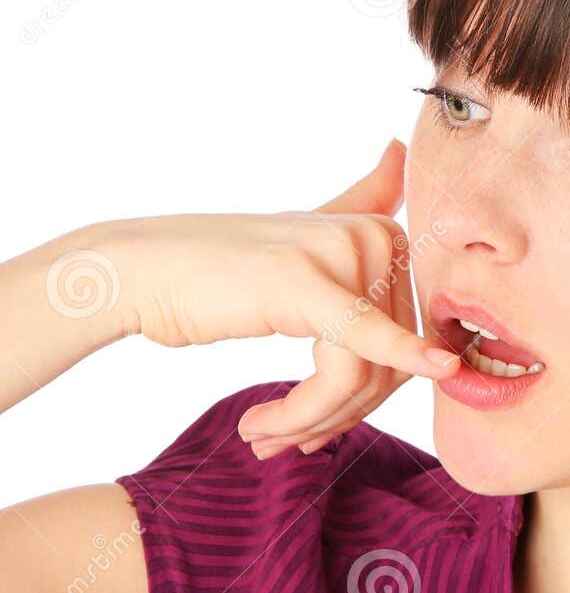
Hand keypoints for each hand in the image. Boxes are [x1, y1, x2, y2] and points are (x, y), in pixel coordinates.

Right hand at [116, 139, 457, 456]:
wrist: (143, 269)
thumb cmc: (221, 266)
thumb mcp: (302, 231)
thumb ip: (358, 200)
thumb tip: (400, 149)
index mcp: (382, 234)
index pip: (404, 345)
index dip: (364, 399)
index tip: (314, 428)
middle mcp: (374, 238)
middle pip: (388, 369)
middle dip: (336, 419)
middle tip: (281, 444)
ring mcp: (344, 257)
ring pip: (360, 381)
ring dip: (309, 423)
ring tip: (261, 438)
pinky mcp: (309, 288)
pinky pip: (351, 362)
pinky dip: (323, 409)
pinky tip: (283, 432)